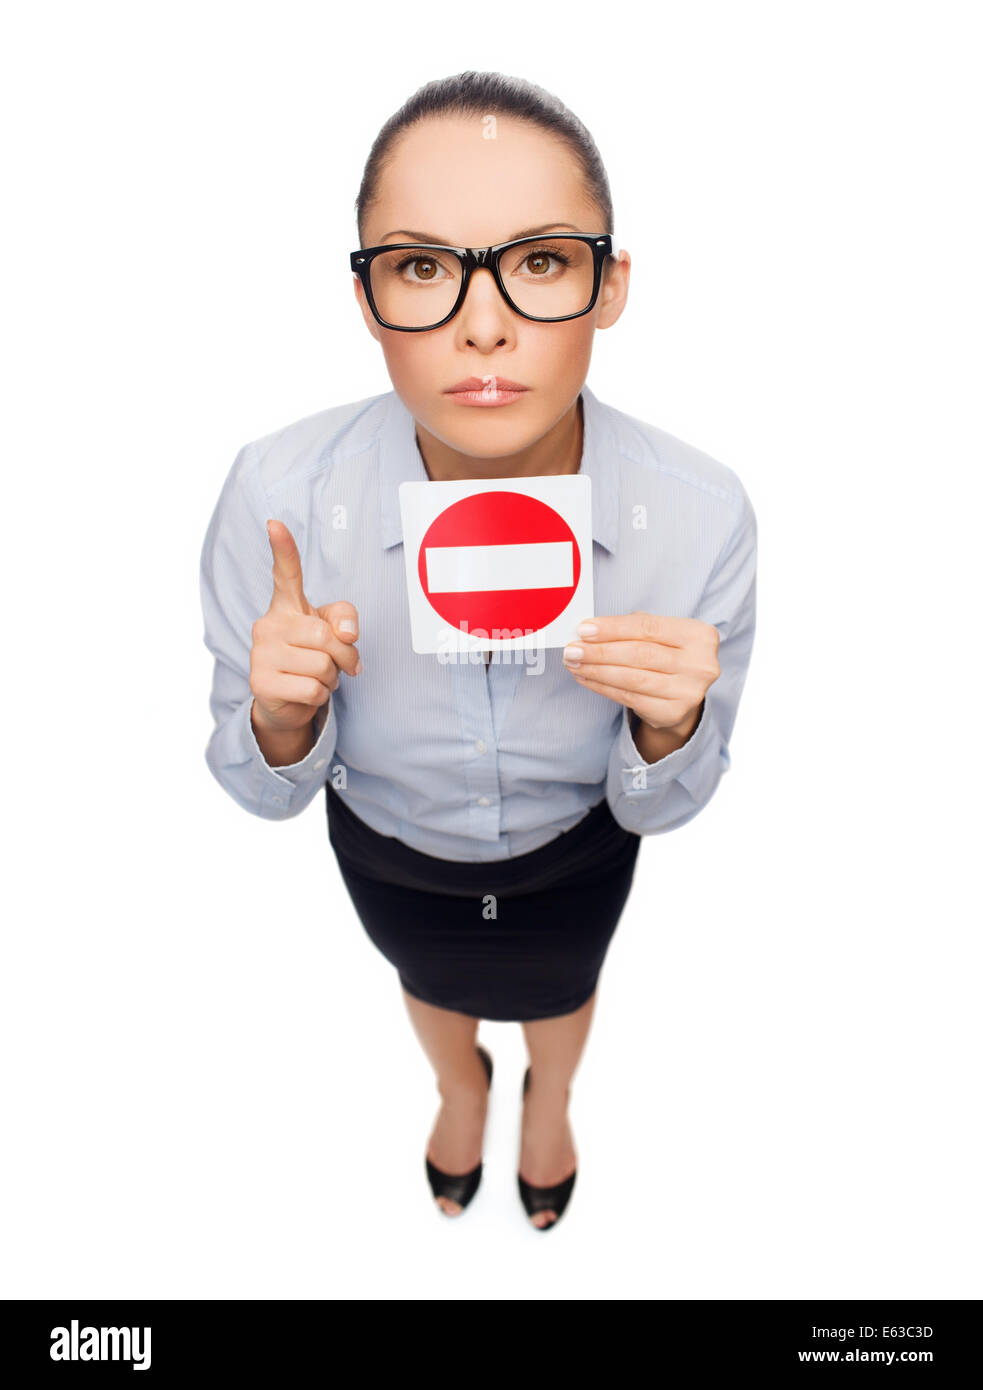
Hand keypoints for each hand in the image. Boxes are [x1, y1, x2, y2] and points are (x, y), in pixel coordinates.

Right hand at [249, 519, 361, 735]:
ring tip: (317, 678)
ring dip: (331, 678)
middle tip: (342, 665)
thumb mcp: (332, 632)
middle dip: (344, 656)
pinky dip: (320, 696)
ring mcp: (260, 653)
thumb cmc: (312, 658)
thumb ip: (345, 619)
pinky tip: (306, 693)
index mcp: (286, 606)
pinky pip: (312, 689)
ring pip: (321, 666)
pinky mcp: (260, 683)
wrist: (286, 701)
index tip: (275, 523)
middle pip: (325, 636)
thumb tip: (346, 633)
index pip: (286, 573)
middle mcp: (268, 624)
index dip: (283, 548)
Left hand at [562, 611, 719, 734]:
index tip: (584, 629)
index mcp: (699, 636)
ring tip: (574, 663)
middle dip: (600, 651)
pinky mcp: (673, 712)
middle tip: (572, 649)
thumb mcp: (661, 634)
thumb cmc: (668, 654)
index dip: (613, 628)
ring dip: (597, 670)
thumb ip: (633, 628)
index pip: (648, 628)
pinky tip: (586, 678)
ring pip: (632, 679)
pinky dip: (603, 687)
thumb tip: (589, 630)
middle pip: (640, 654)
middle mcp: (700, 664)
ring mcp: (689, 691)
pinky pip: (629, 698)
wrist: (685, 693)